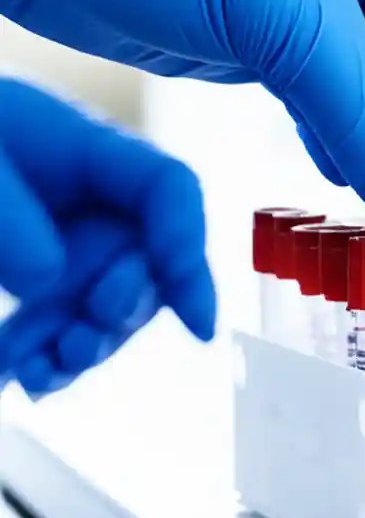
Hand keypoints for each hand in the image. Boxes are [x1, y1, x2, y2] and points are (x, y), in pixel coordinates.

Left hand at [0, 80, 213, 395]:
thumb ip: (8, 212)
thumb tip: (50, 278)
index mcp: (89, 144)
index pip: (170, 190)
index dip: (188, 250)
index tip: (194, 319)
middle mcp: (92, 195)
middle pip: (147, 259)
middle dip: (123, 312)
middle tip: (79, 341)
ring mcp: (65, 235)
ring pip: (105, 303)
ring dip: (81, 347)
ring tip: (36, 373)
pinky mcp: (35, 272)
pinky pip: (57, 320)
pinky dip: (40, 355)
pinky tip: (13, 373)